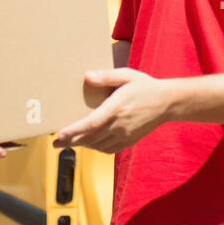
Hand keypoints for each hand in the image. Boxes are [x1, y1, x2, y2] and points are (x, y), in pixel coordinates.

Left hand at [53, 68, 175, 153]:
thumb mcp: (127, 75)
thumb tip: (87, 76)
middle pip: (91, 138)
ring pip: (98, 145)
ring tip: (69, 143)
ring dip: (83, 145)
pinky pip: (109, 149)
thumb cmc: (145, 86)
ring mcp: (125, 135)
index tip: (60, 134)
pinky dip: (97, 148)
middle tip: (55, 143)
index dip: (74, 131)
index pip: (91, 124)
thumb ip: (106, 76)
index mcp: (116, 108)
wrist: (168, 102)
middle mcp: (120, 125)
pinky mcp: (130, 140)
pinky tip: (90, 144)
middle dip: (71, 141)